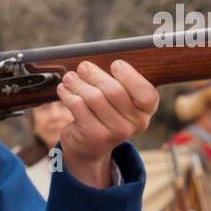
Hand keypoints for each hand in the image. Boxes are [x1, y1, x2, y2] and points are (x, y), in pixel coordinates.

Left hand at [56, 60, 158, 187]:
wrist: (90, 147)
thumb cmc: (106, 113)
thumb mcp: (119, 100)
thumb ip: (118, 81)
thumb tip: (95, 63)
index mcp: (146, 111)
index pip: (146, 93)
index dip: (130, 76)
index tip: (115, 64)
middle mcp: (136, 124)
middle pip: (115, 91)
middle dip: (95, 75)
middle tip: (83, 67)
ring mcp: (116, 132)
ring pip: (94, 97)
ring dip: (78, 83)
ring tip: (70, 78)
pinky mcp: (95, 136)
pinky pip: (78, 106)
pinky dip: (68, 94)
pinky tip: (64, 90)